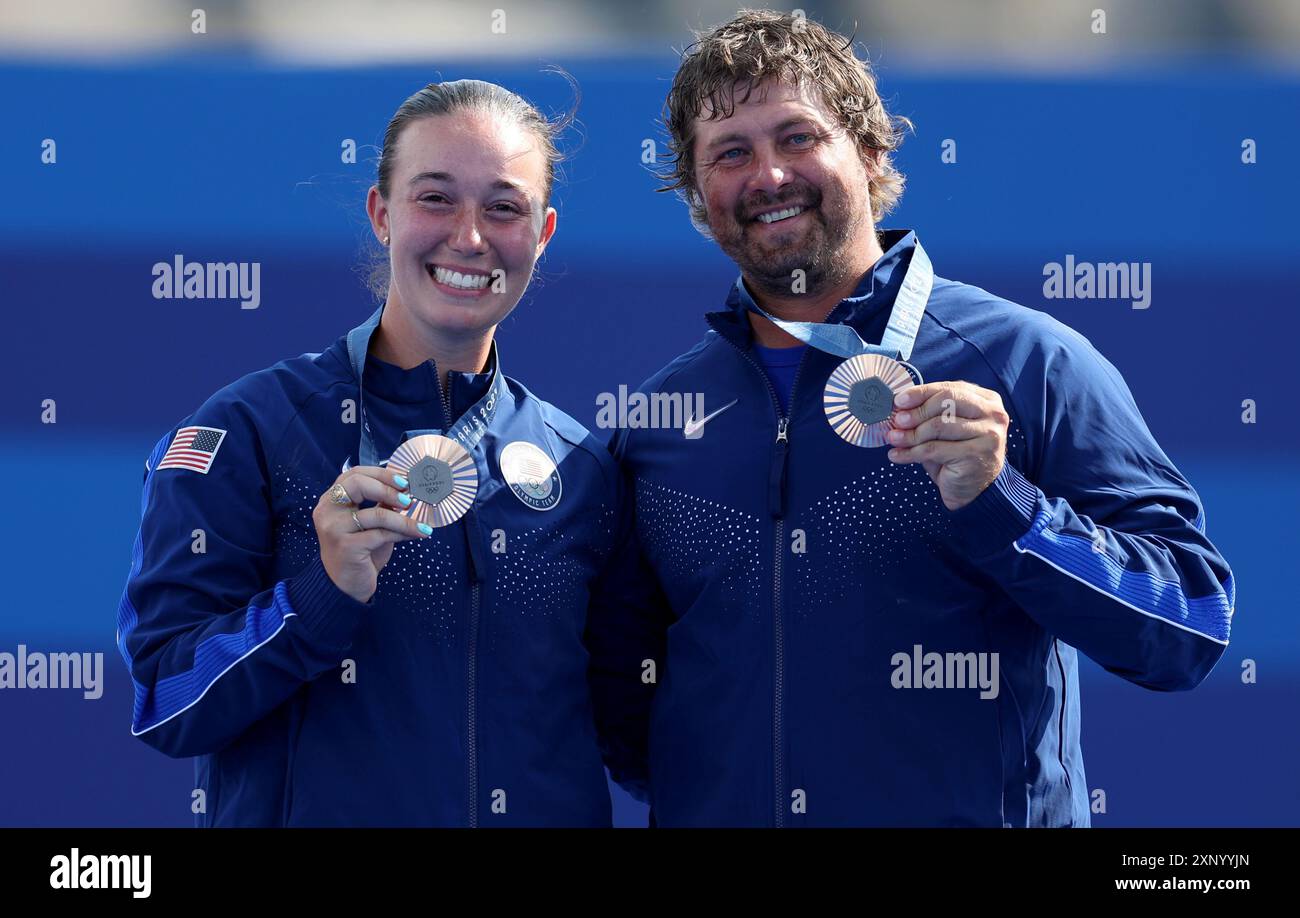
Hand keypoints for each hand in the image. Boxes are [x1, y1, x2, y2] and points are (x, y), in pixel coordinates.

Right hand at [312, 468, 430, 602]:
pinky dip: (402, 533)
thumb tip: (408, 489)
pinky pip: (381, 534)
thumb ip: (382, 505)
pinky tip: (416, 535)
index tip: (404, 481)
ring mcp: (334, 528)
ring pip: (376, 514)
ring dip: (404, 519)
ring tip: (421, 525)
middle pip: (358, 484)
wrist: (346, 586)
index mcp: (331, 500)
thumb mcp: (371, 524)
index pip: (354, 473)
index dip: (381, 474)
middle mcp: (327, 510)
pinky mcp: (346, 546)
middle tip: (409, 499)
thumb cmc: (360, 551)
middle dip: (388, 489)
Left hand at [885, 381, 1008, 510]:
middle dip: (916, 411)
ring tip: (894, 439)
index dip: (921, 393)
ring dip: (910, 434)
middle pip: (946, 402)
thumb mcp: (945, 429)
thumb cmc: (957, 454)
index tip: (899, 400)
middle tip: (897, 421)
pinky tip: (897, 455)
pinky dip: (910, 452)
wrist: (975, 490)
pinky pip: (934, 449)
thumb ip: (929, 414)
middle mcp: (993, 414)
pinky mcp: (976, 455)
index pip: (949, 388)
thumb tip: (898, 407)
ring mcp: (988, 434)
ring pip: (938, 426)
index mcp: (987, 400)